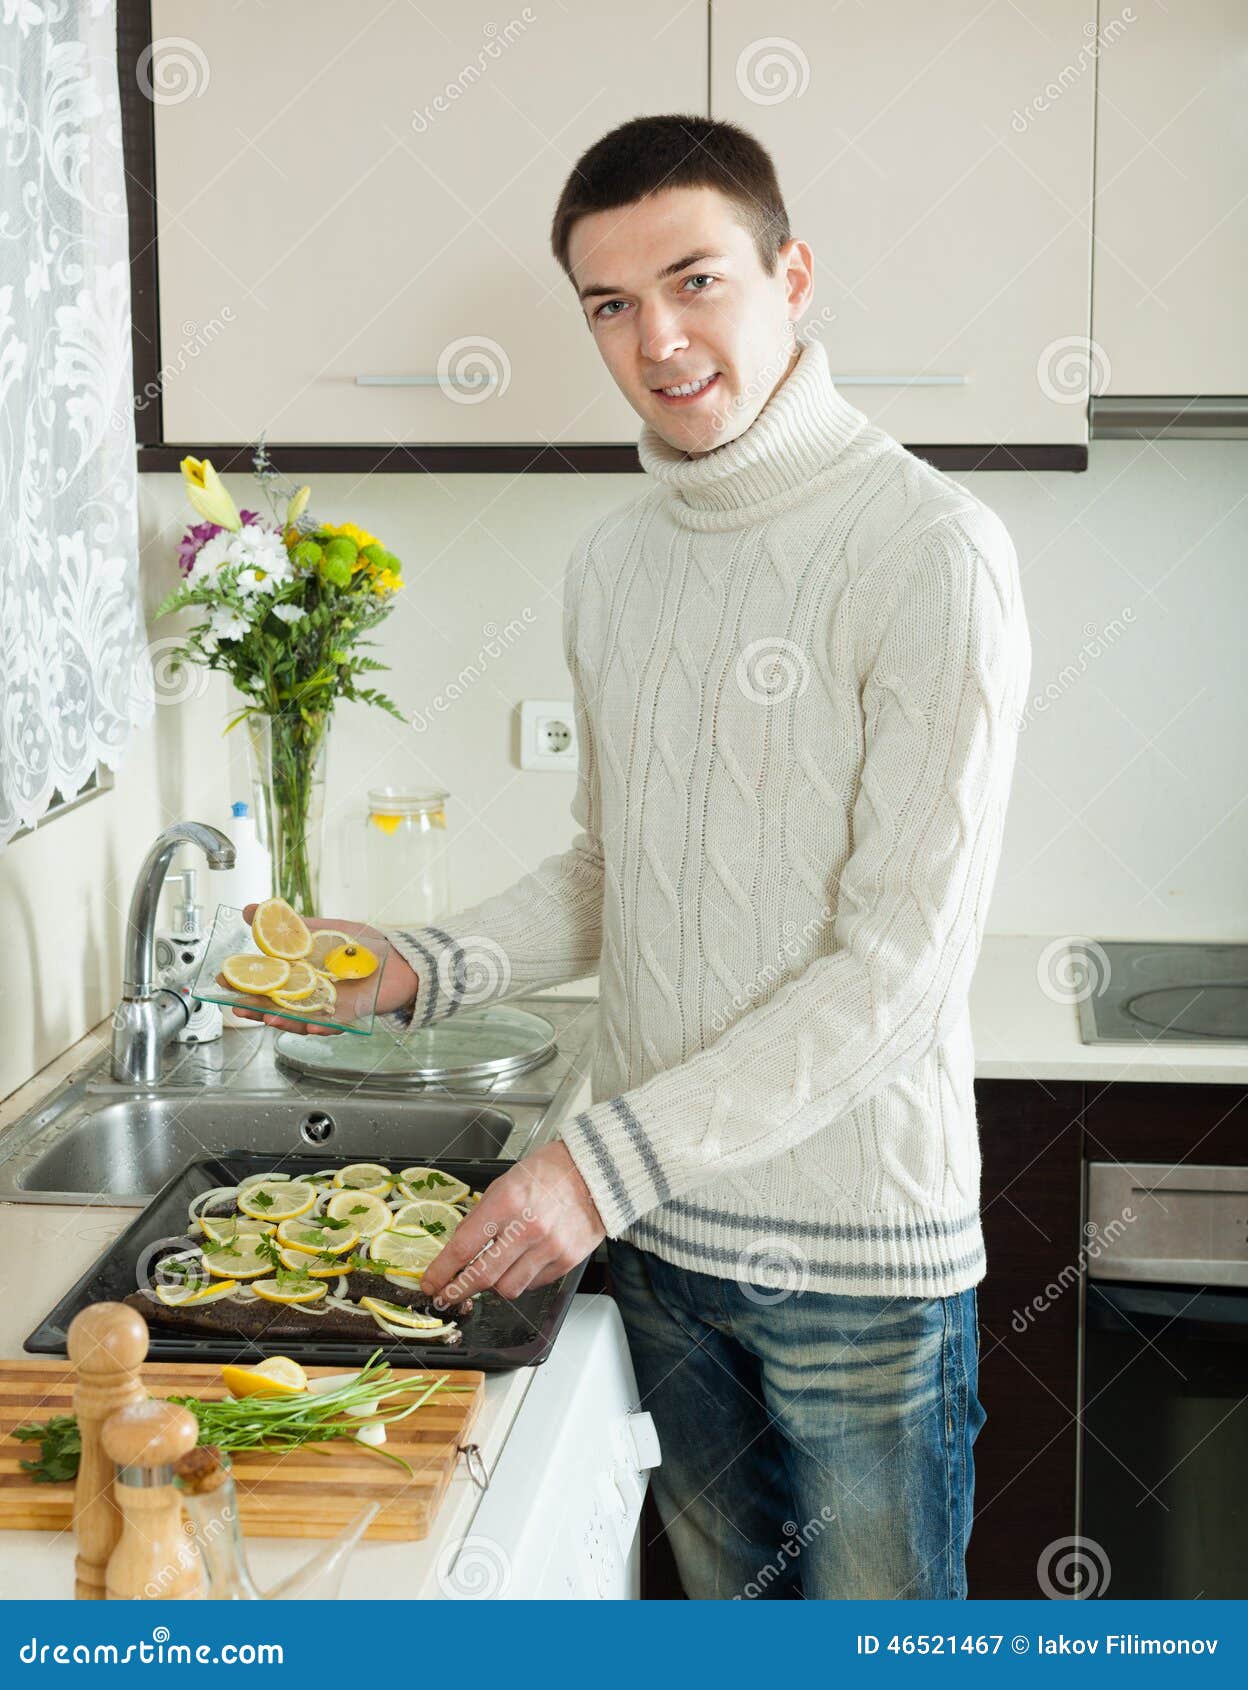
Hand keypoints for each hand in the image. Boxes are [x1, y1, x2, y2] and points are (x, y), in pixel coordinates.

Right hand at [230, 906, 417, 1034]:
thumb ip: (286, 923)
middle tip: (238, 1006)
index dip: (243, 984)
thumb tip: (249, 910)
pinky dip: (323, 1025)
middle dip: (256, 1008)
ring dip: (284, 1020)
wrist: (400, 956)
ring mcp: (328, 1006)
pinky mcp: (350, 1014)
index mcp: (298, 974)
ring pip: (300, 1018)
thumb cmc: (359, 945)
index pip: (265, 982)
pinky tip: (312, 1024)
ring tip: (269, 1018)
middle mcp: (309, 994)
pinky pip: (334, 1023)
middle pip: (277, 1005)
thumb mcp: (319, 928)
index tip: (223, 981)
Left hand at [421, 1142, 604, 1304]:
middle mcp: (528, 1228)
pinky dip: (522, 1279)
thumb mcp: (504, 1185)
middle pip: (482, 1277)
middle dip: (458, 1291)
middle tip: (447, 1295)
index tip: (430, 1283)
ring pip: (508, 1289)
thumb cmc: (546, 1173)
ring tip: (490, 1276)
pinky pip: (534, 1284)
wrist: (593, 1172)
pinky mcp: (567, 1260)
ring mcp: (550, 1247)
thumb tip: (458, 1252)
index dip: (441, 1272)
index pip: (463, 1248)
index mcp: (506, 1203)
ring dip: (493, 1288)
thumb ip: (481, 1218)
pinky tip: (521, 1265)